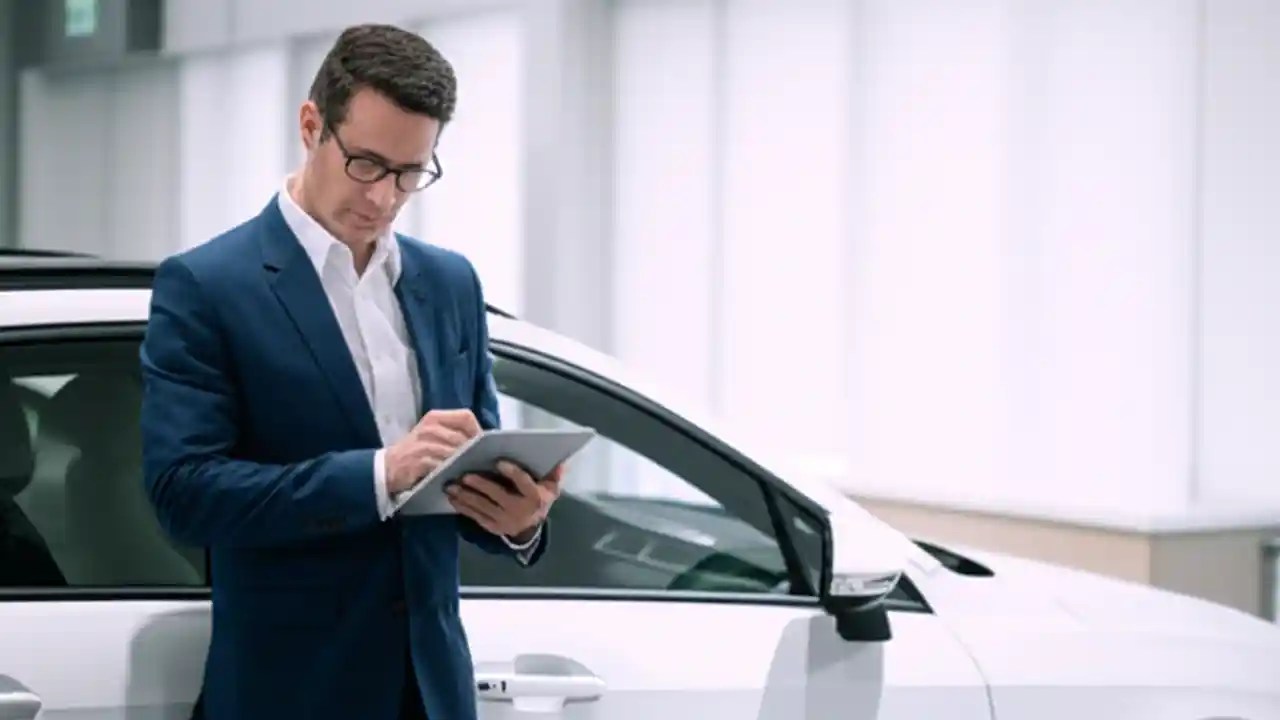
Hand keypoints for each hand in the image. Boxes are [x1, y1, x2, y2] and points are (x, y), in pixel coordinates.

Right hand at [383, 409, 481, 494]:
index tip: (482, 445)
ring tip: (469, 472)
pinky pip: (441, 465)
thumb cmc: (417, 452)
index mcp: (435, 417)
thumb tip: (483, 442)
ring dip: (463, 463)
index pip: (465, 416)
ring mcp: (423, 443)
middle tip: (479, 463)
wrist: (388, 467)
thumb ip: (454, 434)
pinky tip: (454, 477)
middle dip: (473, 452)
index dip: (477, 431)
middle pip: (462, 436)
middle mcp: (429, 426)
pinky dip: (450, 472)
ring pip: (454, 451)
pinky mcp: (418, 460)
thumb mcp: (433, 436)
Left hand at [447, 460, 563, 539]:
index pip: (523, 483)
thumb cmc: (539, 501)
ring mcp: (503, 520)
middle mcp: (518, 509)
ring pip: (482, 506)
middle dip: (480, 485)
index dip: (512, 472)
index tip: (498, 461)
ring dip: (465, 496)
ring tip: (451, 485)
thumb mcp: (551, 489)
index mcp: (534, 497)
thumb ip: (554, 474)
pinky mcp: (491, 526)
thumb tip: (561, 461)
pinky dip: (462, 507)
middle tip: (465, 474)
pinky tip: (452, 498)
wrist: (529, 530)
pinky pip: (474, 516)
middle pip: (497, 495)